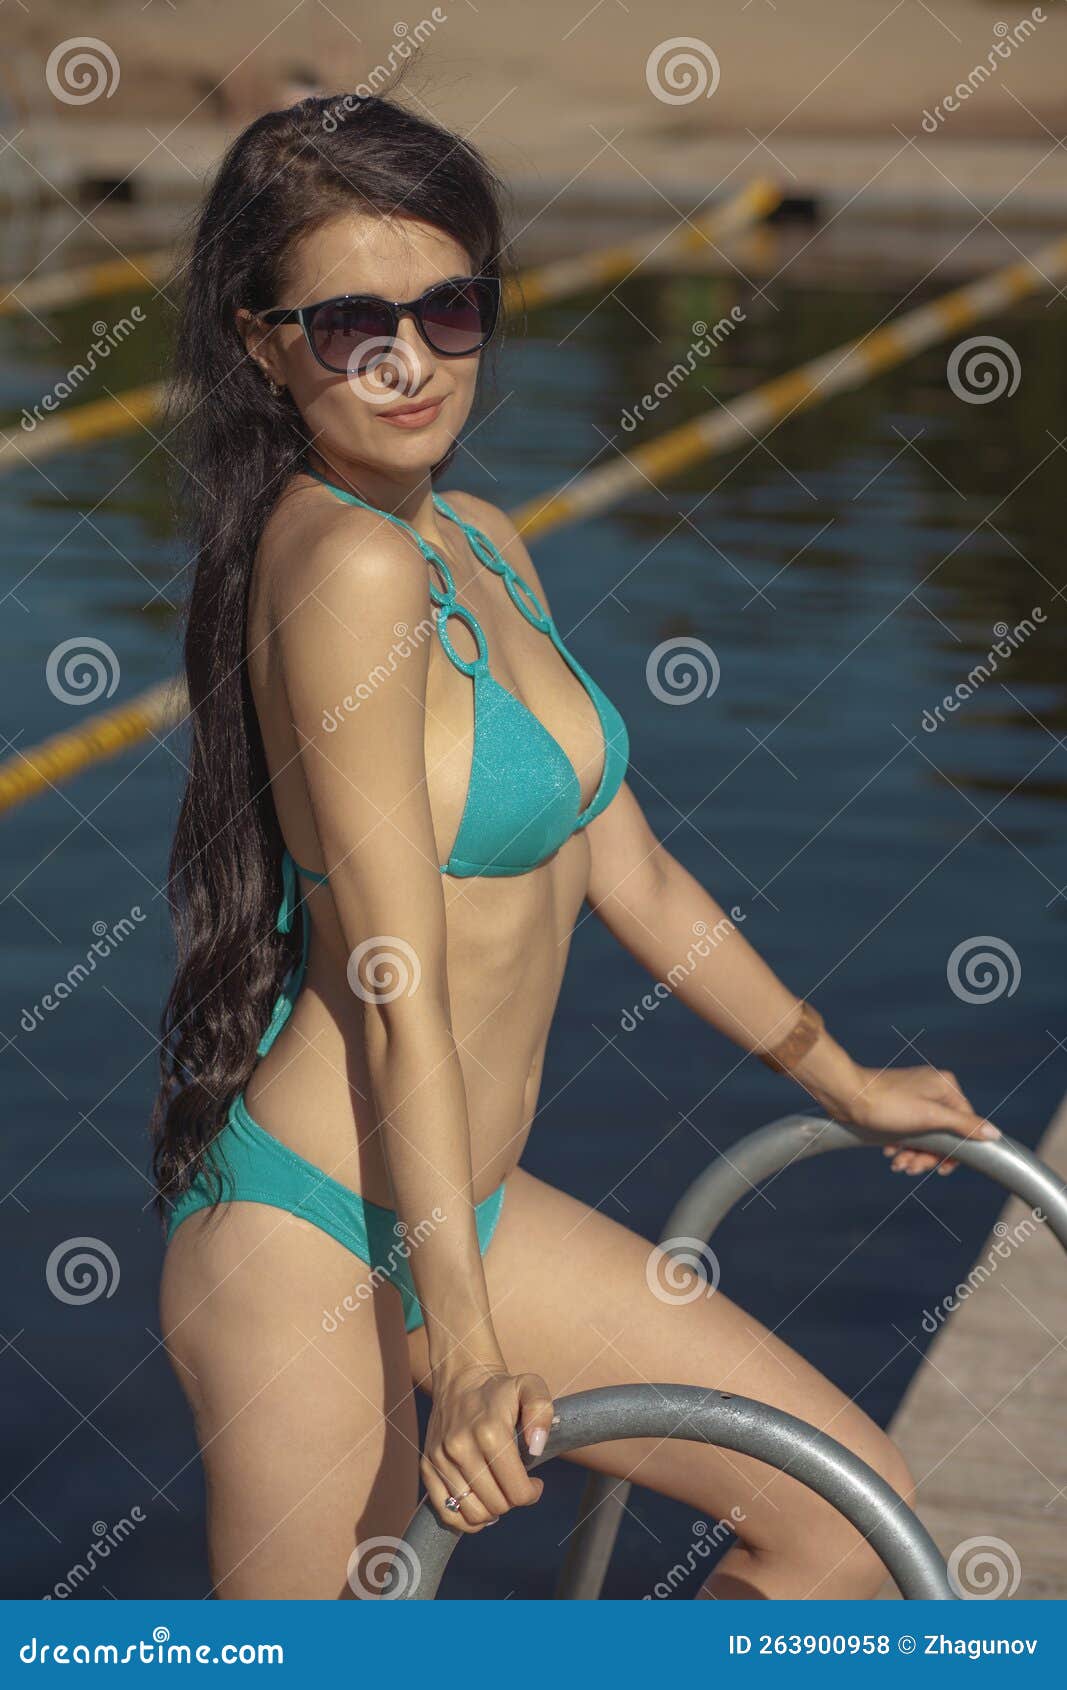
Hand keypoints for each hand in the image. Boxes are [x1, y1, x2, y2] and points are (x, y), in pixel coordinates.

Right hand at [422, 1361, 554, 1531]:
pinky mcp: (427, 1466)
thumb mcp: (530, 1387)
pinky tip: (479, 1504)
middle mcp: (461, 1447)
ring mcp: (441, 1459)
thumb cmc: (500, 1389)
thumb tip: (536, 1449)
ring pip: (472, 1514)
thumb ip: (542, 1413)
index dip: (531, 1493)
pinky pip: (446, 1512)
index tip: (535, 1483)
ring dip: (491, 1511)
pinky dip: (465, 1520)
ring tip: (499, 1492)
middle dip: (512, 1501)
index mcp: (490, 1432)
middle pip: (496, 1506)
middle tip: (516, 1484)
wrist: (460, 1378)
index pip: (517, 1491)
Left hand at [835, 1064, 1000, 1176]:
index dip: (953, 1153)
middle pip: (945, 1134)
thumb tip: (995, 1135)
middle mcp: (934, 1090)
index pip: (965, 1127)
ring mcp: (916, 1097)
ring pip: (926, 1135)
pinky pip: (911, 1131)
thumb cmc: (887, 1104)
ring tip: (897, 1164)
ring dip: (914, 1154)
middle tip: (909, 1168)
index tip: (939, 1171)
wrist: (845, 1095)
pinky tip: (889, 1153)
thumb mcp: (929, 1117)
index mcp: (946, 1087)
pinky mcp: (900, 1106)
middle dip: (927, 1155)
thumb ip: (963, 1126)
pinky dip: (903, 1145)